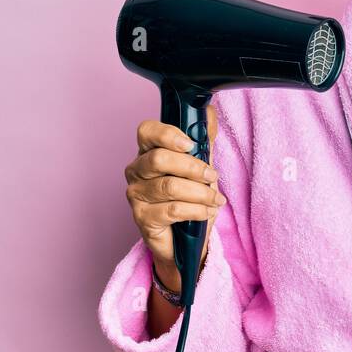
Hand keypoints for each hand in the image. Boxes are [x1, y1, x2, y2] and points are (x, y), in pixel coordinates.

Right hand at [124, 104, 223, 292]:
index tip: (190, 144)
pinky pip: (172, 210)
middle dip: (192, 167)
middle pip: (159, 159)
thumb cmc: (189, 198)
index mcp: (147, 151)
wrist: (184, 240)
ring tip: (216, 199)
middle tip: (212, 175)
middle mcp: (136, 170)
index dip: (168, 134)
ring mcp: (135, 195)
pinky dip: (197, 210)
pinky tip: (208, 211)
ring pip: (169, 186)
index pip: (147, 131)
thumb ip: (204, 140)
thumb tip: (211, 112)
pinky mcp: (142, 218)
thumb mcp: (200, 165)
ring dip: (200, 192)